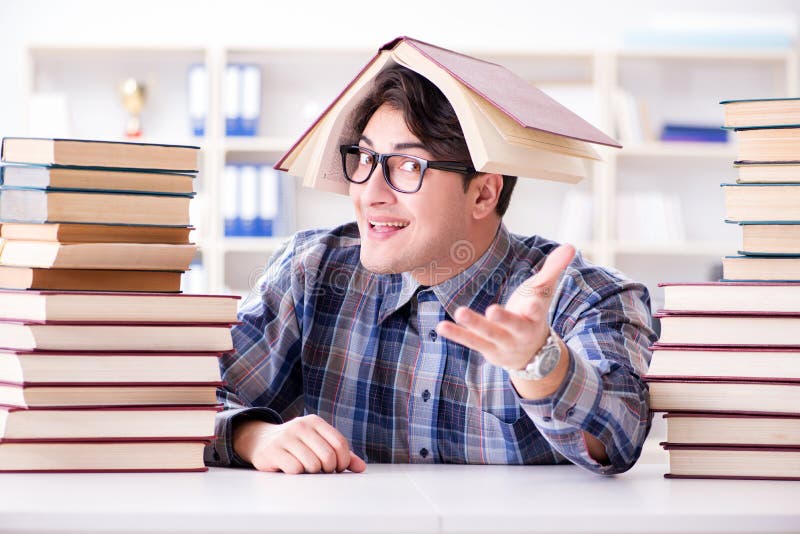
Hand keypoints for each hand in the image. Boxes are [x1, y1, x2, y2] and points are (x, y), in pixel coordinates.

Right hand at [233, 414, 366, 473]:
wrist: (260, 440)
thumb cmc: (296, 444)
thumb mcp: (318, 442)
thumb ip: (340, 453)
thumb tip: (361, 467)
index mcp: (314, 421)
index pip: (339, 443)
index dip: (344, 460)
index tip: (338, 468)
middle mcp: (300, 426)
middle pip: (328, 456)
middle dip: (329, 469)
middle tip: (322, 471)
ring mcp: (285, 438)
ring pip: (312, 464)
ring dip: (312, 473)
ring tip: (305, 468)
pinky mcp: (273, 451)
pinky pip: (295, 469)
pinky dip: (297, 474)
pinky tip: (292, 468)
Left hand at [436, 244, 574, 373]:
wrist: (533, 354)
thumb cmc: (534, 314)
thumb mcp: (544, 292)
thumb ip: (554, 269)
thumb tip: (571, 246)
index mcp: (535, 317)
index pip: (537, 311)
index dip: (535, 306)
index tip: (533, 302)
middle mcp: (519, 333)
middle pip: (512, 326)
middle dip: (503, 319)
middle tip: (491, 310)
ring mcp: (502, 343)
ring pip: (488, 334)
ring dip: (474, 324)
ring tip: (460, 312)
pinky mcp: (487, 349)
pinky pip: (471, 341)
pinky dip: (457, 334)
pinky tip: (442, 326)